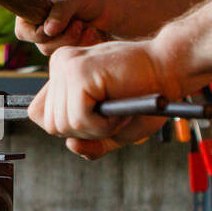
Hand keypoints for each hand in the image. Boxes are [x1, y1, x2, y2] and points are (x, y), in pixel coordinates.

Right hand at [15, 0, 114, 54]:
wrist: (109, 6)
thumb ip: (62, 10)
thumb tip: (48, 30)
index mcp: (34, 7)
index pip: (22, 31)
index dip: (38, 34)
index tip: (58, 26)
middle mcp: (40, 25)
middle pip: (42, 46)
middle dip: (65, 38)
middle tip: (79, 24)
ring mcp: (53, 38)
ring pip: (57, 53)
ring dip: (76, 41)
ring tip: (89, 28)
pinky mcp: (66, 47)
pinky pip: (71, 56)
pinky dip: (84, 46)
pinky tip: (92, 34)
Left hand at [29, 39, 190, 159]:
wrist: (170, 70)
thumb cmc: (145, 95)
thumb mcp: (113, 128)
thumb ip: (90, 142)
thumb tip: (71, 145)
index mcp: (61, 73)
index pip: (41, 115)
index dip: (71, 126)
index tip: (97, 115)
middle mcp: (59, 65)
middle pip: (51, 124)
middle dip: (86, 131)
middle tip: (113, 115)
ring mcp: (66, 66)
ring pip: (63, 124)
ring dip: (97, 128)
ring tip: (118, 110)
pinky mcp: (78, 70)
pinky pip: (78, 118)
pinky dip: (103, 124)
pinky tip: (119, 108)